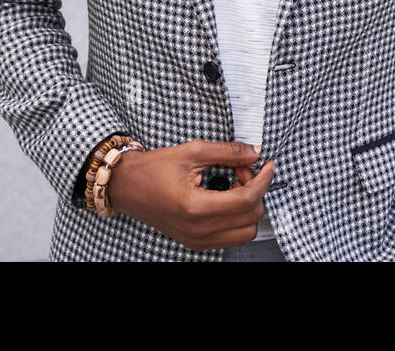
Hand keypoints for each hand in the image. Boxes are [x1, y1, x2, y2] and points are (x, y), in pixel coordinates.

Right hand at [107, 140, 274, 251]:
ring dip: (248, 207)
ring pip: (245, 232)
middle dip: (255, 190)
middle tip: (242, 170)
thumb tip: (255, 152)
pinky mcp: (194, 242)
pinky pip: (230, 237)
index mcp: (196, 207)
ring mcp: (196, 240)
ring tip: (234, 184)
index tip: (268, 165)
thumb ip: (228, 152)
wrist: (126, 186)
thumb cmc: (153, 169)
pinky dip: (237, 218)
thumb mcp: (192, 151)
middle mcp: (198, 230)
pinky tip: (226, 197)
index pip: (247, 200)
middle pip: (251, 218)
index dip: (264, 180)